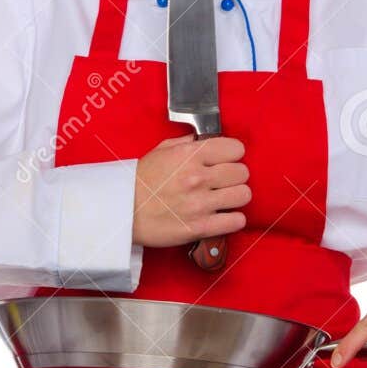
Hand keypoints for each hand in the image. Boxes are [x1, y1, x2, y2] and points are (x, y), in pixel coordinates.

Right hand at [132, 133, 250, 249]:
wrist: (123, 211)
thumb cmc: (141, 181)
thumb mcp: (161, 151)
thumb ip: (187, 143)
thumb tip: (206, 140)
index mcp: (190, 155)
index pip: (235, 148)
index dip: (233, 154)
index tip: (227, 160)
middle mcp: (198, 177)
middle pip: (242, 172)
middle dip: (236, 176)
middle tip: (225, 181)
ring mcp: (200, 203)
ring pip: (243, 195)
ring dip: (236, 196)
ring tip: (226, 198)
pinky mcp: (199, 227)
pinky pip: (236, 221)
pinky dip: (234, 219)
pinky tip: (225, 216)